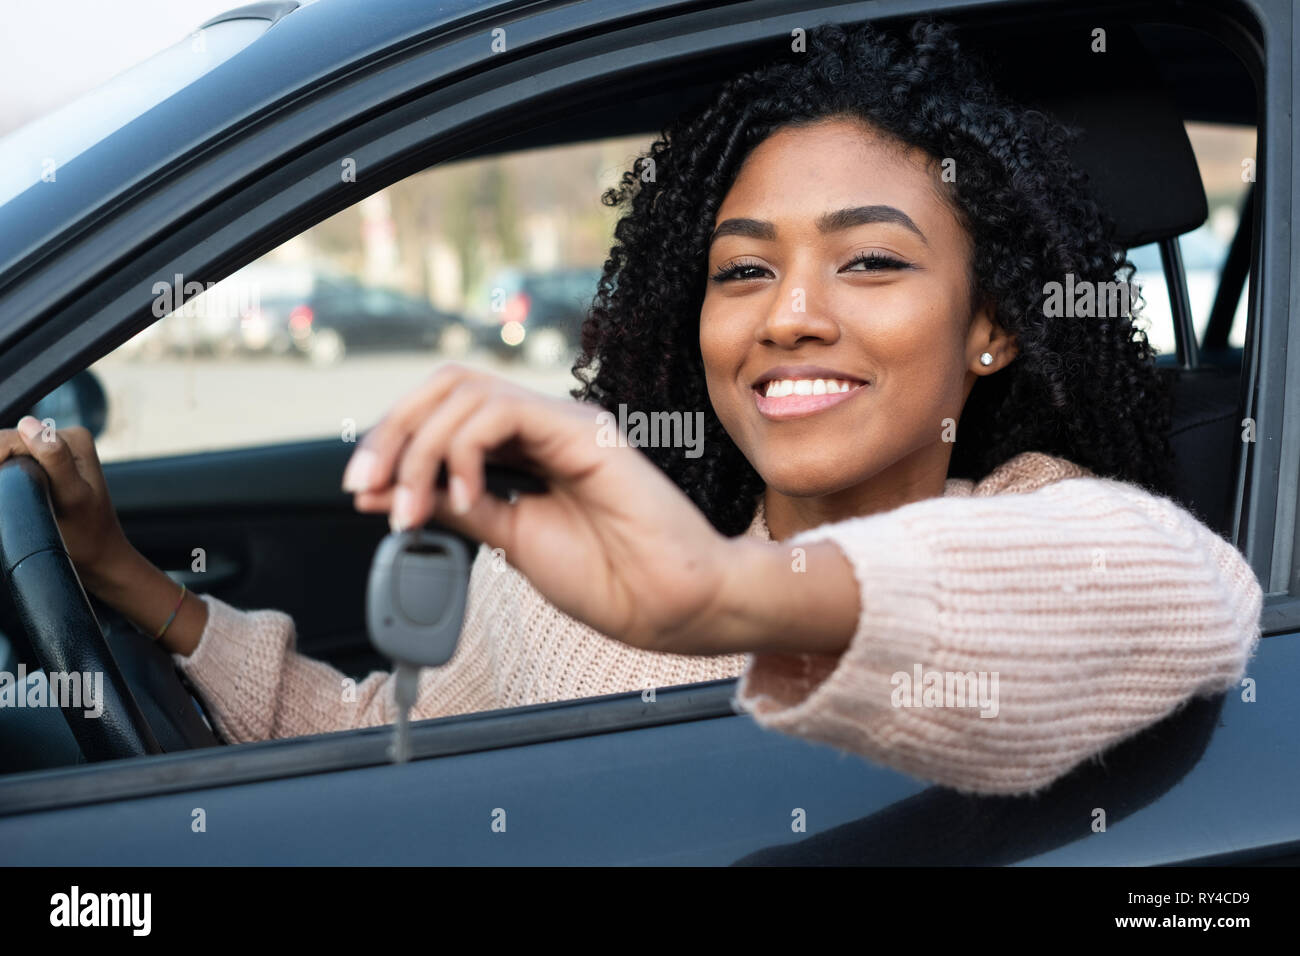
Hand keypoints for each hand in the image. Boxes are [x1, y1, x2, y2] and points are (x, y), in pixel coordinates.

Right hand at [0, 417, 136, 590]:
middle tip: (11, 499)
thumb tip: (29, 424)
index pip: (11, 438)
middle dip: (1, 469)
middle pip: (8, 445)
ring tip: (13, 500)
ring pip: (7, 456)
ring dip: (3, 475)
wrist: (99, 557)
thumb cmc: (86, 534)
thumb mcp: (71, 496)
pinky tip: (13, 494)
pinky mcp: (47, 466)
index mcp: (73, 437)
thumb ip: (54, 458)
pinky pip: (14, 465)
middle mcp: (65, 437)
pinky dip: (7, 478)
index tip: (5, 491)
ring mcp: (55, 451)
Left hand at [340, 365, 747, 654]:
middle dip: (394, 433)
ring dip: (420, 448)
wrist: (671, 606)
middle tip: (369, 487)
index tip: (364, 492)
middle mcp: (545, 426)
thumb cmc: (611, 579)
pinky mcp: (584, 431)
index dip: (395, 442)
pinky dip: (462, 448)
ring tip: (416, 507)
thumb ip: (459, 507)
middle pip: (447, 387)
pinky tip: (462, 492)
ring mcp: (565, 423)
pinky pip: (501, 411)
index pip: (446, 413)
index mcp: (529, 449)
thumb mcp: (511, 539)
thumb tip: (390, 493)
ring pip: (466, 392)